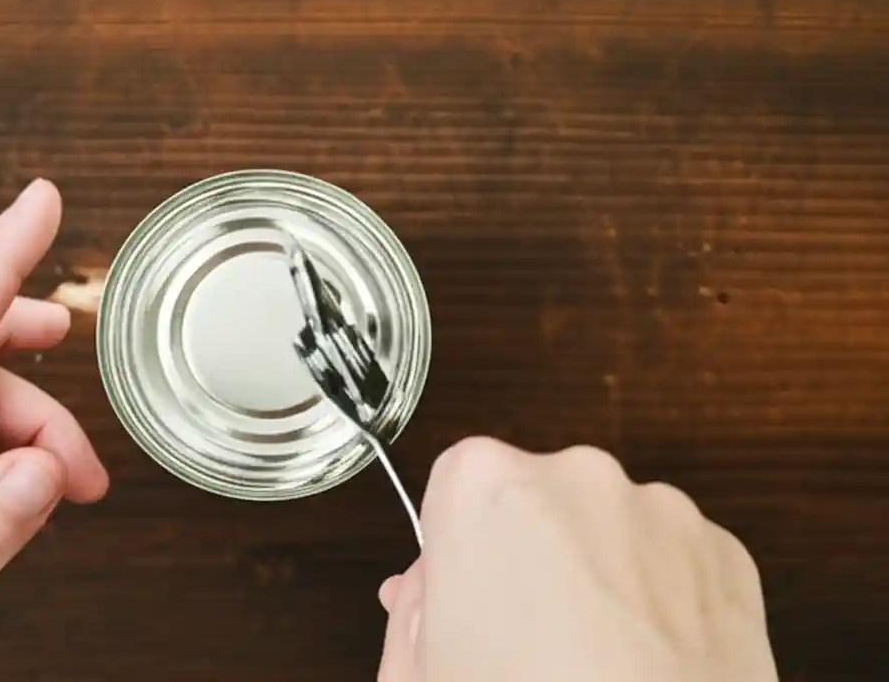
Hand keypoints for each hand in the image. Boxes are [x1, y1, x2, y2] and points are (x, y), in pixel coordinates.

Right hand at [378, 437, 776, 681]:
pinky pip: (675, 564)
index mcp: (485, 487)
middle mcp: (577, 477)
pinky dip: (661, 604)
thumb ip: (410, 613)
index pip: (455, 489)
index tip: (465, 598)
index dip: (458, 550)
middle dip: (532, 559)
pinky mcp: (727, 554)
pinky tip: (643, 667)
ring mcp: (660, 511)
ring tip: (593, 666)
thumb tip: (424, 590)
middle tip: (528, 645)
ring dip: (600, 579)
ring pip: (610, 531)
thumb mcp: (419, 673)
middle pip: (537, 503)